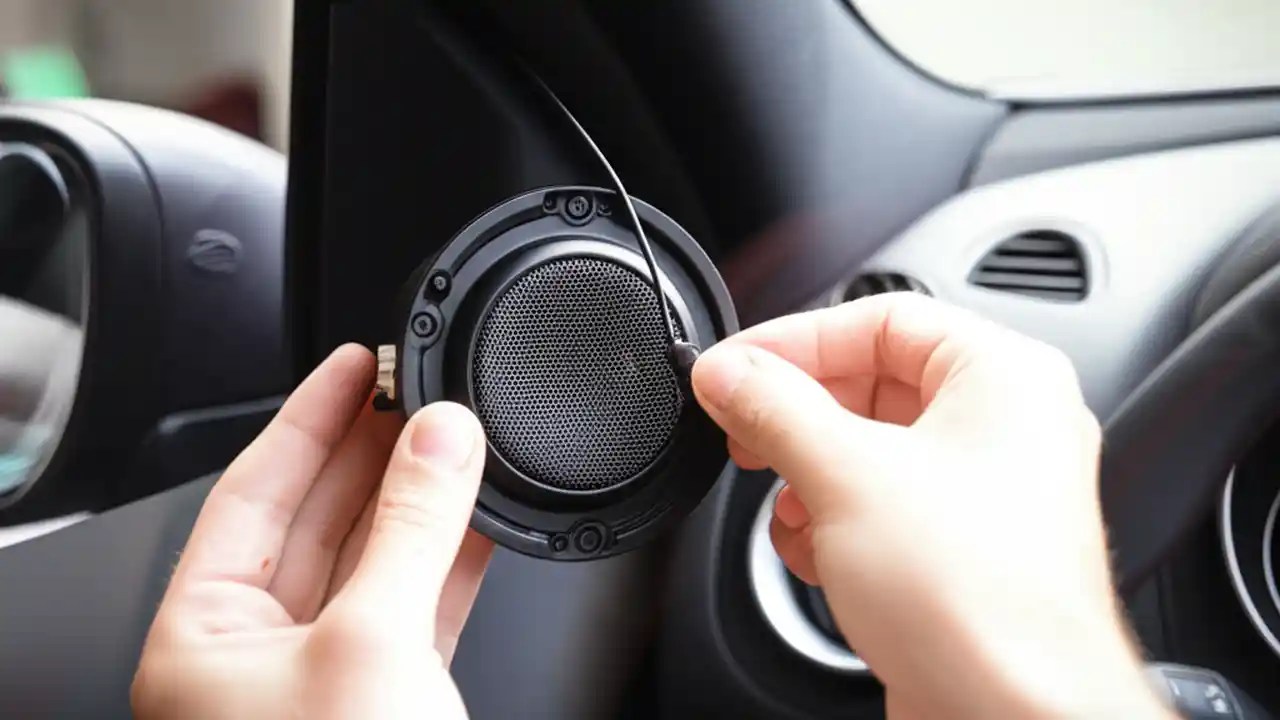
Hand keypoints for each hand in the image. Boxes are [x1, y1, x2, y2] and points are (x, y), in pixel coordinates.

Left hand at [132, 345, 492, 719]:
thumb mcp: (372, 643)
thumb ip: (411, 528)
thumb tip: (439, 436)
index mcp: (201, 644)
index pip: (249, 494)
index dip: (306, 419)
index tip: (353, 365)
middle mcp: (256, 657)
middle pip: (314, 520)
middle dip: (370, 452)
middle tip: (414, 393)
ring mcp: (324, 676)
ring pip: (373, 562)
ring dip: (419, 502)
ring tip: (454, 439)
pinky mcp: (385, 696)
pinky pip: (417, 607)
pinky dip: (452, 561)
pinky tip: (480, 517)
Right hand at [692, 294, 1171, 718]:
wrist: (1015, 716)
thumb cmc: (981, 602)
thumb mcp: (846, 477)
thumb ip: (774, 409)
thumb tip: (729, 371)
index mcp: (1003, 378)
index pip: (881, 319)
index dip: (795, 339)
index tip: (734, 368)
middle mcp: (1005, 427)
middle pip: (872, 383)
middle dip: (797, 417)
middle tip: (742, 429)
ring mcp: (985, 492)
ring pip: (869, 450)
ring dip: (810, 478)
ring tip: (786, 505)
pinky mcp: (960, 550)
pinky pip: (881, 506)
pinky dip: (834, 522)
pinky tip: (812, 551)